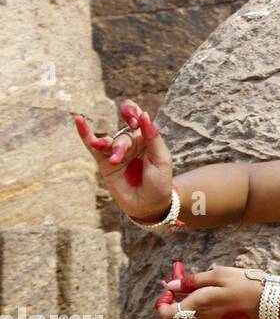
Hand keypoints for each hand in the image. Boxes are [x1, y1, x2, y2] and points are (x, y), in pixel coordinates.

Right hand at [74, 99, 174, 220]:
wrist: (148, 205)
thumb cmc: (159, 182)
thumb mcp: (161, 159)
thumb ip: (152, 138)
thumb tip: (144, 114)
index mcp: (147, 139)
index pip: (137, 117)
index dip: (132, 112)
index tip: (133, 118)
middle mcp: (131, 143)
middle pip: (122, 134)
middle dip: (121, 145)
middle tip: (120, 155)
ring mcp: (117, 153)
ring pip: (108, 142)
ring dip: (108, 148)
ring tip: (113, 160)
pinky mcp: (104, 163)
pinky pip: (93, 145)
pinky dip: (85, 134)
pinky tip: (79, 120)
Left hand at [155, 262, 264, 318]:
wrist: (275, 304)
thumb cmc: (248, 285)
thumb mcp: (221, 275)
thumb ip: (194, 280)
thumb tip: (171, 285)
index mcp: (198, 306)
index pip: (165, 315)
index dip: (162, 303)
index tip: (170, 288)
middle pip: (176, 317)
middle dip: (174, 299)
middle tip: (182, 282)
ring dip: (187, 304)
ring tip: (200, 284)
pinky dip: (199, 308)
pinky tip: (212, 294)